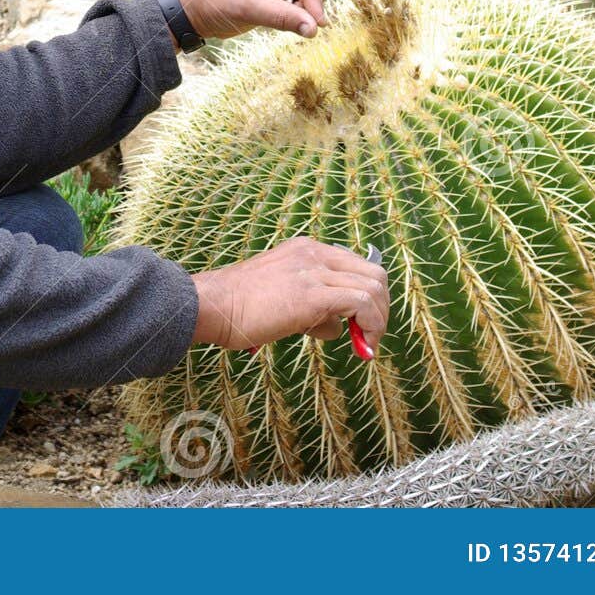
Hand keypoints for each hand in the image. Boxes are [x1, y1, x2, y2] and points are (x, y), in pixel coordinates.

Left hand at [173, 0, 330, 41]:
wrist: (200, 9)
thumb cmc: (215, 2)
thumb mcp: (245, 8)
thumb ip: (281, 17)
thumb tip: (314, 29)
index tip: (318, 24)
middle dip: (310, 0)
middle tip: (295, 23)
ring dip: (307, 5)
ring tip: (280, 16)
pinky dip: (302, 7)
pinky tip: (284, 15)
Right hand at [190, 238, 388, 350]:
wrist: (212, 305)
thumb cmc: (238, 307)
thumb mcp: (282, 293)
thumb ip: (311, 301)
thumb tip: (338, 324)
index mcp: (306, 250)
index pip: (357, 266)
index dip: (368, 297)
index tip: (362, 325)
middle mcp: (314, 253)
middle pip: (374, 273)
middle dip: (381, 308)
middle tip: (369, 336)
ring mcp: (314, 271)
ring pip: (374, 287)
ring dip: (378, 320)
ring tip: (364, 344)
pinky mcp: (313, 294)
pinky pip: (362, 303)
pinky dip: (370, 326)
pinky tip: (359, 344)